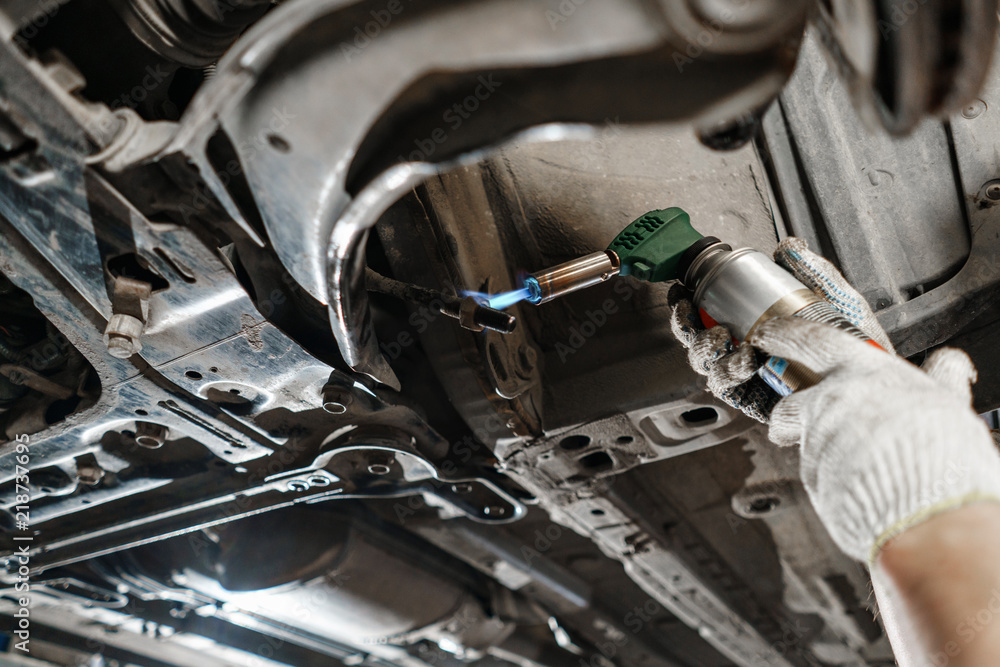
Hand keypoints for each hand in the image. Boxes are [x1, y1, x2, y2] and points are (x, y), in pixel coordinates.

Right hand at [668, 237, 892, 421]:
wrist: (880, 377)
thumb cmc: (858, 342)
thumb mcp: (838, 298)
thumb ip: (814, 271)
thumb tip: (787, 246)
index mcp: (755, 327)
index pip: (709, 314)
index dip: (688, 304)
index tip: (683, 290)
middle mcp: (745, 354)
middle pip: (699, 344)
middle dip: (688, 329)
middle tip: (696, 315)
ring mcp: (751, 380)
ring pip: (708, 368)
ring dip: (707, 351)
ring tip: (726, 339)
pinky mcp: (758, 404)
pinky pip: (729, 392)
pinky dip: (729, 374)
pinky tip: (745, 359)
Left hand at [750, 317, 999, 561]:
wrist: (926, 512)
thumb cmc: (942, 456)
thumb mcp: (949, 403)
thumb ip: (940, 382)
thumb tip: (951, 365)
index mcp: (864, 373)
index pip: (815, 340)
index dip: (787, 334)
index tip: (770, 333)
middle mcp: (831, 403)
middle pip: (789, 400)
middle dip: (781, 405)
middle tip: (778, 405)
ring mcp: (816, 441)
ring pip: (803, 440)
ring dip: (815, 447)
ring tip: (846, 461)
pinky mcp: (814, 479)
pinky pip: (818, 473)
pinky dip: (834, 477)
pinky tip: (861, 485)